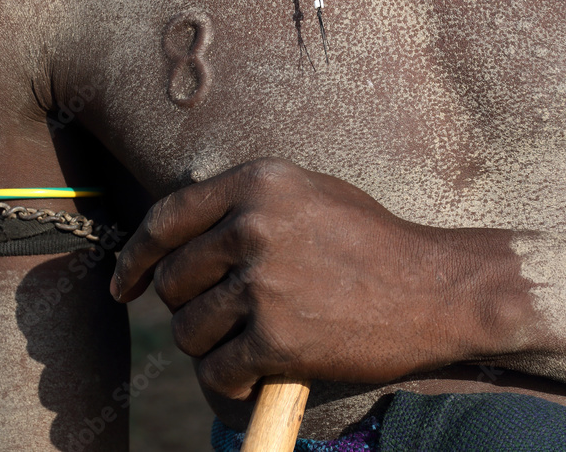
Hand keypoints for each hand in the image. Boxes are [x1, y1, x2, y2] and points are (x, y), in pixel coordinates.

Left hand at [110, 158, 523, 399]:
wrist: (438, 289)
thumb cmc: (377, 243)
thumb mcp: (312, 195)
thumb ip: (250, 204)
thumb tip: (186, 237)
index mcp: (257, 183)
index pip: (166, 219)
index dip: (136, 257)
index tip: (127, 286)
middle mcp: (252, 226)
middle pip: (175, 280)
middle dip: (186, 308)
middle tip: (217, 322)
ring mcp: (263, 282)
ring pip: (190, 330)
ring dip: (208, 348)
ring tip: (244, 348)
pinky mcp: (276, 338)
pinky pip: (219, 370)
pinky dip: (228, 382)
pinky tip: (253, 376)